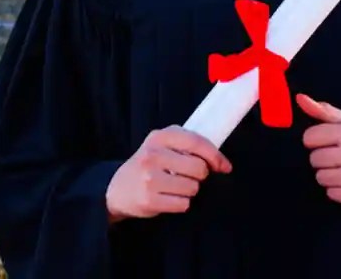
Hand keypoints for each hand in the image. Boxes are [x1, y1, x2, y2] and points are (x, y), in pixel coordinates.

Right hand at [106, 125, 231, 222]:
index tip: (224, 166)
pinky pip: (183, 204)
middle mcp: (153, 155)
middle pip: (199, 168)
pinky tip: (167, 197)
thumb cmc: (147, 166)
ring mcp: (150, 178)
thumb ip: (187, 146)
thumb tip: (222, 162)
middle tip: (187, 176)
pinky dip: (180, 203)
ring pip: (193, 188)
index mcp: (159, 137)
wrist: (116, 189)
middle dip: (200, 175)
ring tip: (173, 186)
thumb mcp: (161, 146)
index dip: (215, 155)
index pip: (196, 142)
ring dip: (189, 190)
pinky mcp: (149, 199)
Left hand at [298, 94, 340, 207]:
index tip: (327, 143)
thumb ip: (324, 111)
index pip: (309, 137)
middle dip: (323, 159)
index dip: (315, 141)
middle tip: (338, 159)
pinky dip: (337, 191)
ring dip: (329, 176)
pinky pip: (330, 194)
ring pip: (320, 177)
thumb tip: (299, 98)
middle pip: (314, 159)